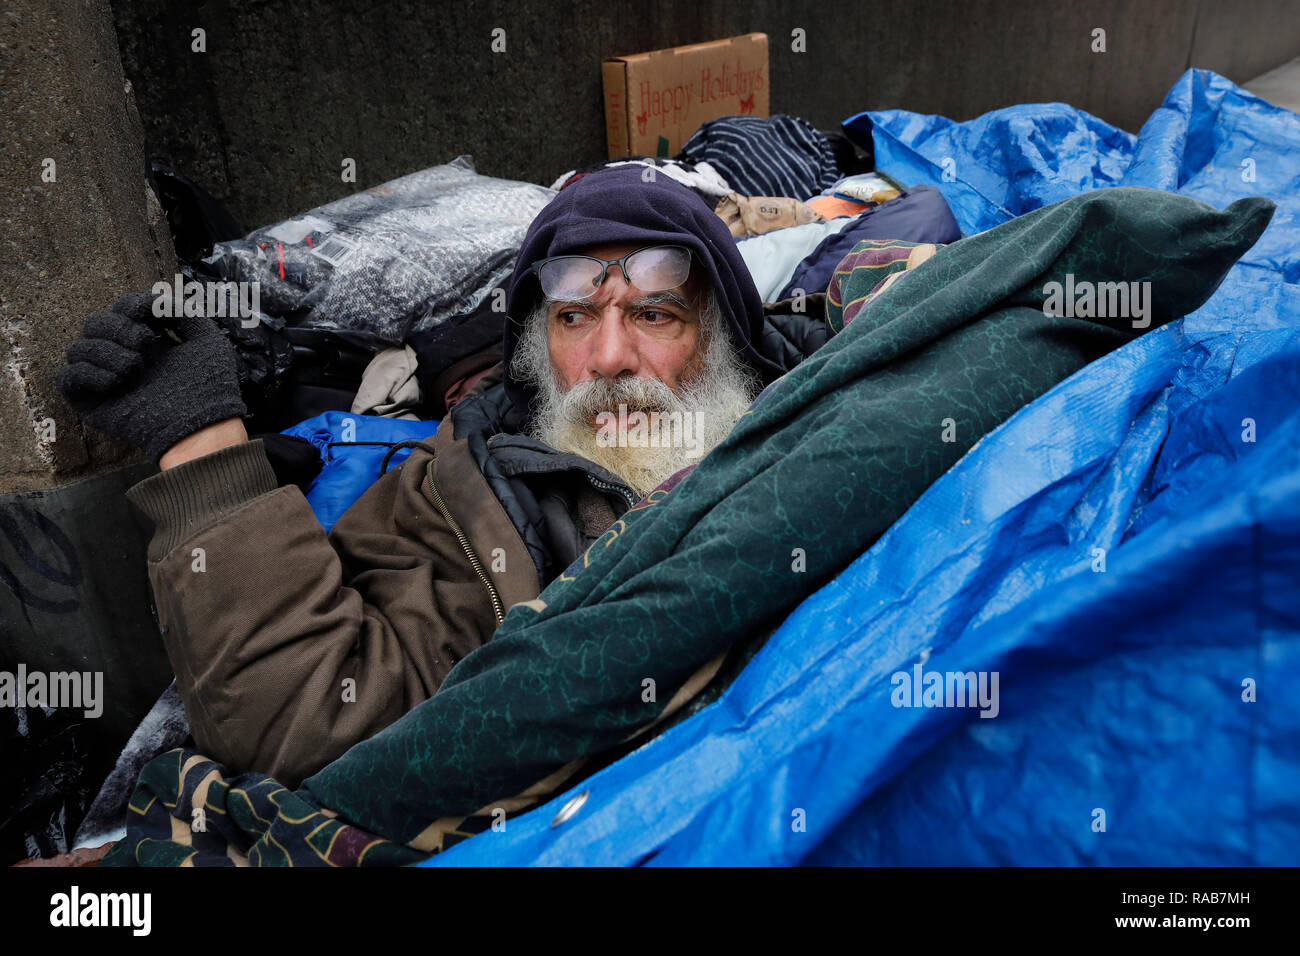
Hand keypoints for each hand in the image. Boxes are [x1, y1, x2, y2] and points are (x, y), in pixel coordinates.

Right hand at [57, 290, 246, 461]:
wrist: (202, 424)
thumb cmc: (209, 385)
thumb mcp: (207, 339)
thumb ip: (183, 311)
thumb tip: (149, 301)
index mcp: (147, 342)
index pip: (119, 310)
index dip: (129, 305)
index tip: (148, 314)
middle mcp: (122, 358)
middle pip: (94, 324)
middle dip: (117, 327)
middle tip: (144, 345)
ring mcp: (105, 380)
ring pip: (76, 348)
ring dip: (104, 350)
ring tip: (134, 367)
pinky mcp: (92, 403)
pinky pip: (66, 377)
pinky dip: (87, 372)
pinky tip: (117, 380)